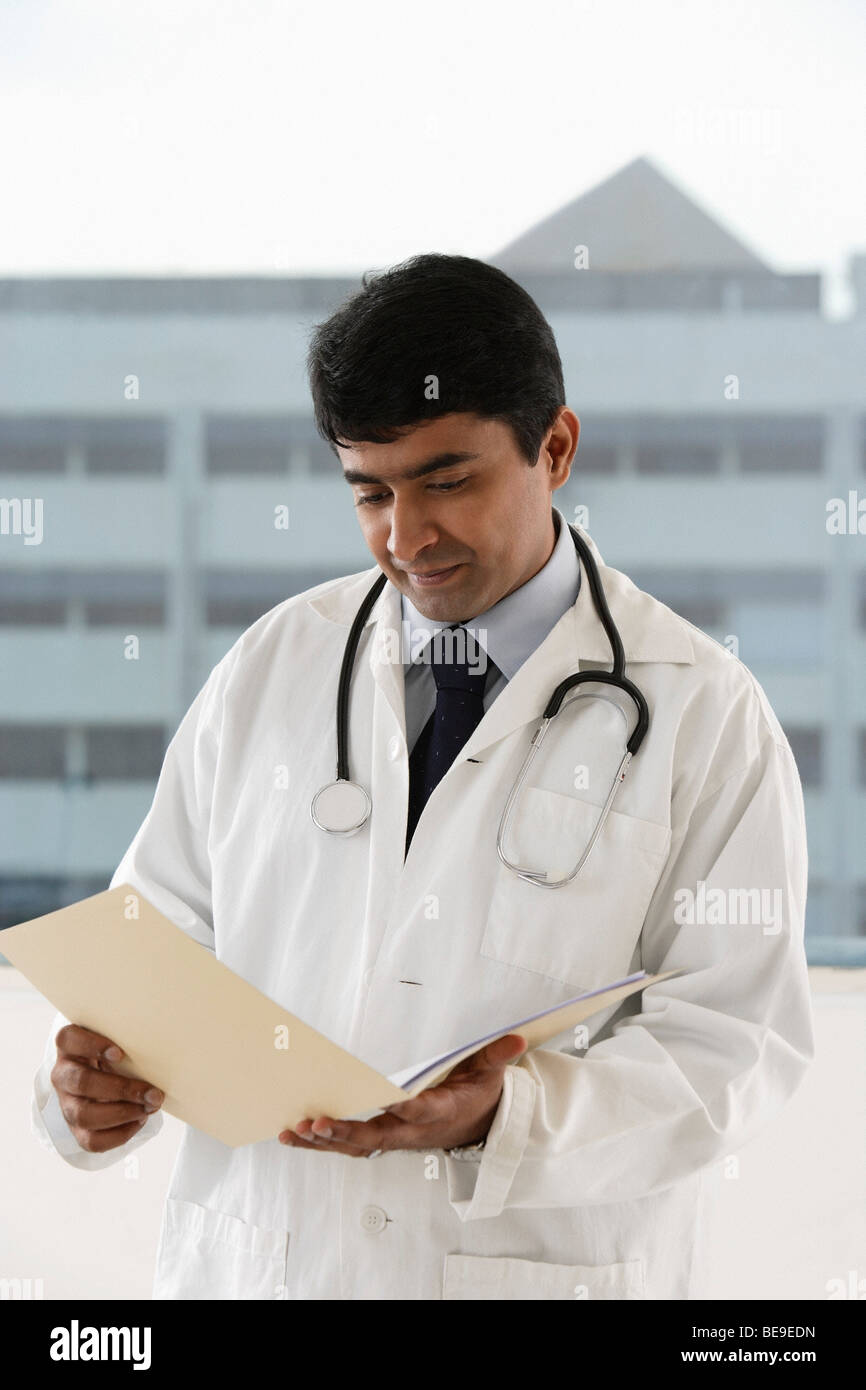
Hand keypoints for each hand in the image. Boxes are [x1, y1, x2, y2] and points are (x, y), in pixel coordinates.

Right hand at [50, 1024, 164, 1153]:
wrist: (107, 1072)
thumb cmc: (117, 1052)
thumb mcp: (118, 1039)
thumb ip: (129, 1041)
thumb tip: (161, 1053)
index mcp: (68, 1045)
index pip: (68, 1038)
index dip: (92, 1046)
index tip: (120, 1053)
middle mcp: (62, 1074)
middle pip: (81, 1082)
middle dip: (121, 1090)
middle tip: (152, 1093)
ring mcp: (66, 1103)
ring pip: (83, 1115)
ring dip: (121, 1114)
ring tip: (148, 1108)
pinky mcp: (76, 1128)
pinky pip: (91, 1140)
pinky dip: (119, 1134)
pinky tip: (139, 1121)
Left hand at [278, 1033, 526, 1157]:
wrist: (474, 1126)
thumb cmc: (476, 1093)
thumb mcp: (491, 1073)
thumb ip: (497, 1055)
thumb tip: (517, 1038)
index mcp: (439, 1110)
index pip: (419, 1109)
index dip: (403, 1106)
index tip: (386, 1098)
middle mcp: (411, 1130)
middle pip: (375, 1136)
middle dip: (345, 1132)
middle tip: (317, 1123)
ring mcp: (393, 1138)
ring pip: (354, 1146)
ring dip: (323, 1141)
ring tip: (292, 1132)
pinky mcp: (380, 1139)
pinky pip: (347, 1145)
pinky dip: (320, 1142)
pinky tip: (293, 1134)